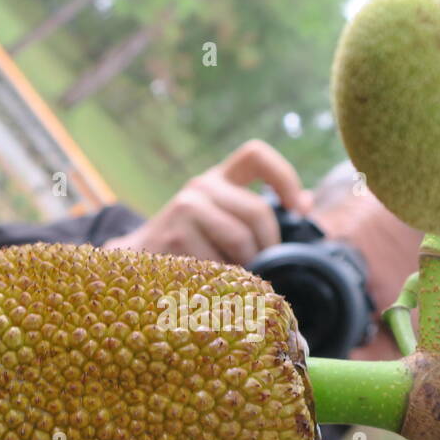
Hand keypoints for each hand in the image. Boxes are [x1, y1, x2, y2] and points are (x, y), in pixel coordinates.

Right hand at [103, 140, 311, 263]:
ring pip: (242, 240)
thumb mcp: (222, 219)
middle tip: (260, 264)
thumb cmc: (191, 245)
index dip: (284, 177)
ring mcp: (185, 210)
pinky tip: (211, 283)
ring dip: (247, 265)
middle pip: (258, 211)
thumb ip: (258, 212)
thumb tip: (306, 203)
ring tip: (232, 275)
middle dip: (268, 244)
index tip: (297, 209)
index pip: (256, 155)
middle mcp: (200, 187)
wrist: (134, 263)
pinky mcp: (175, 239)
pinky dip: (225, 280)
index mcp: (217, 178)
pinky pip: (221, 263)